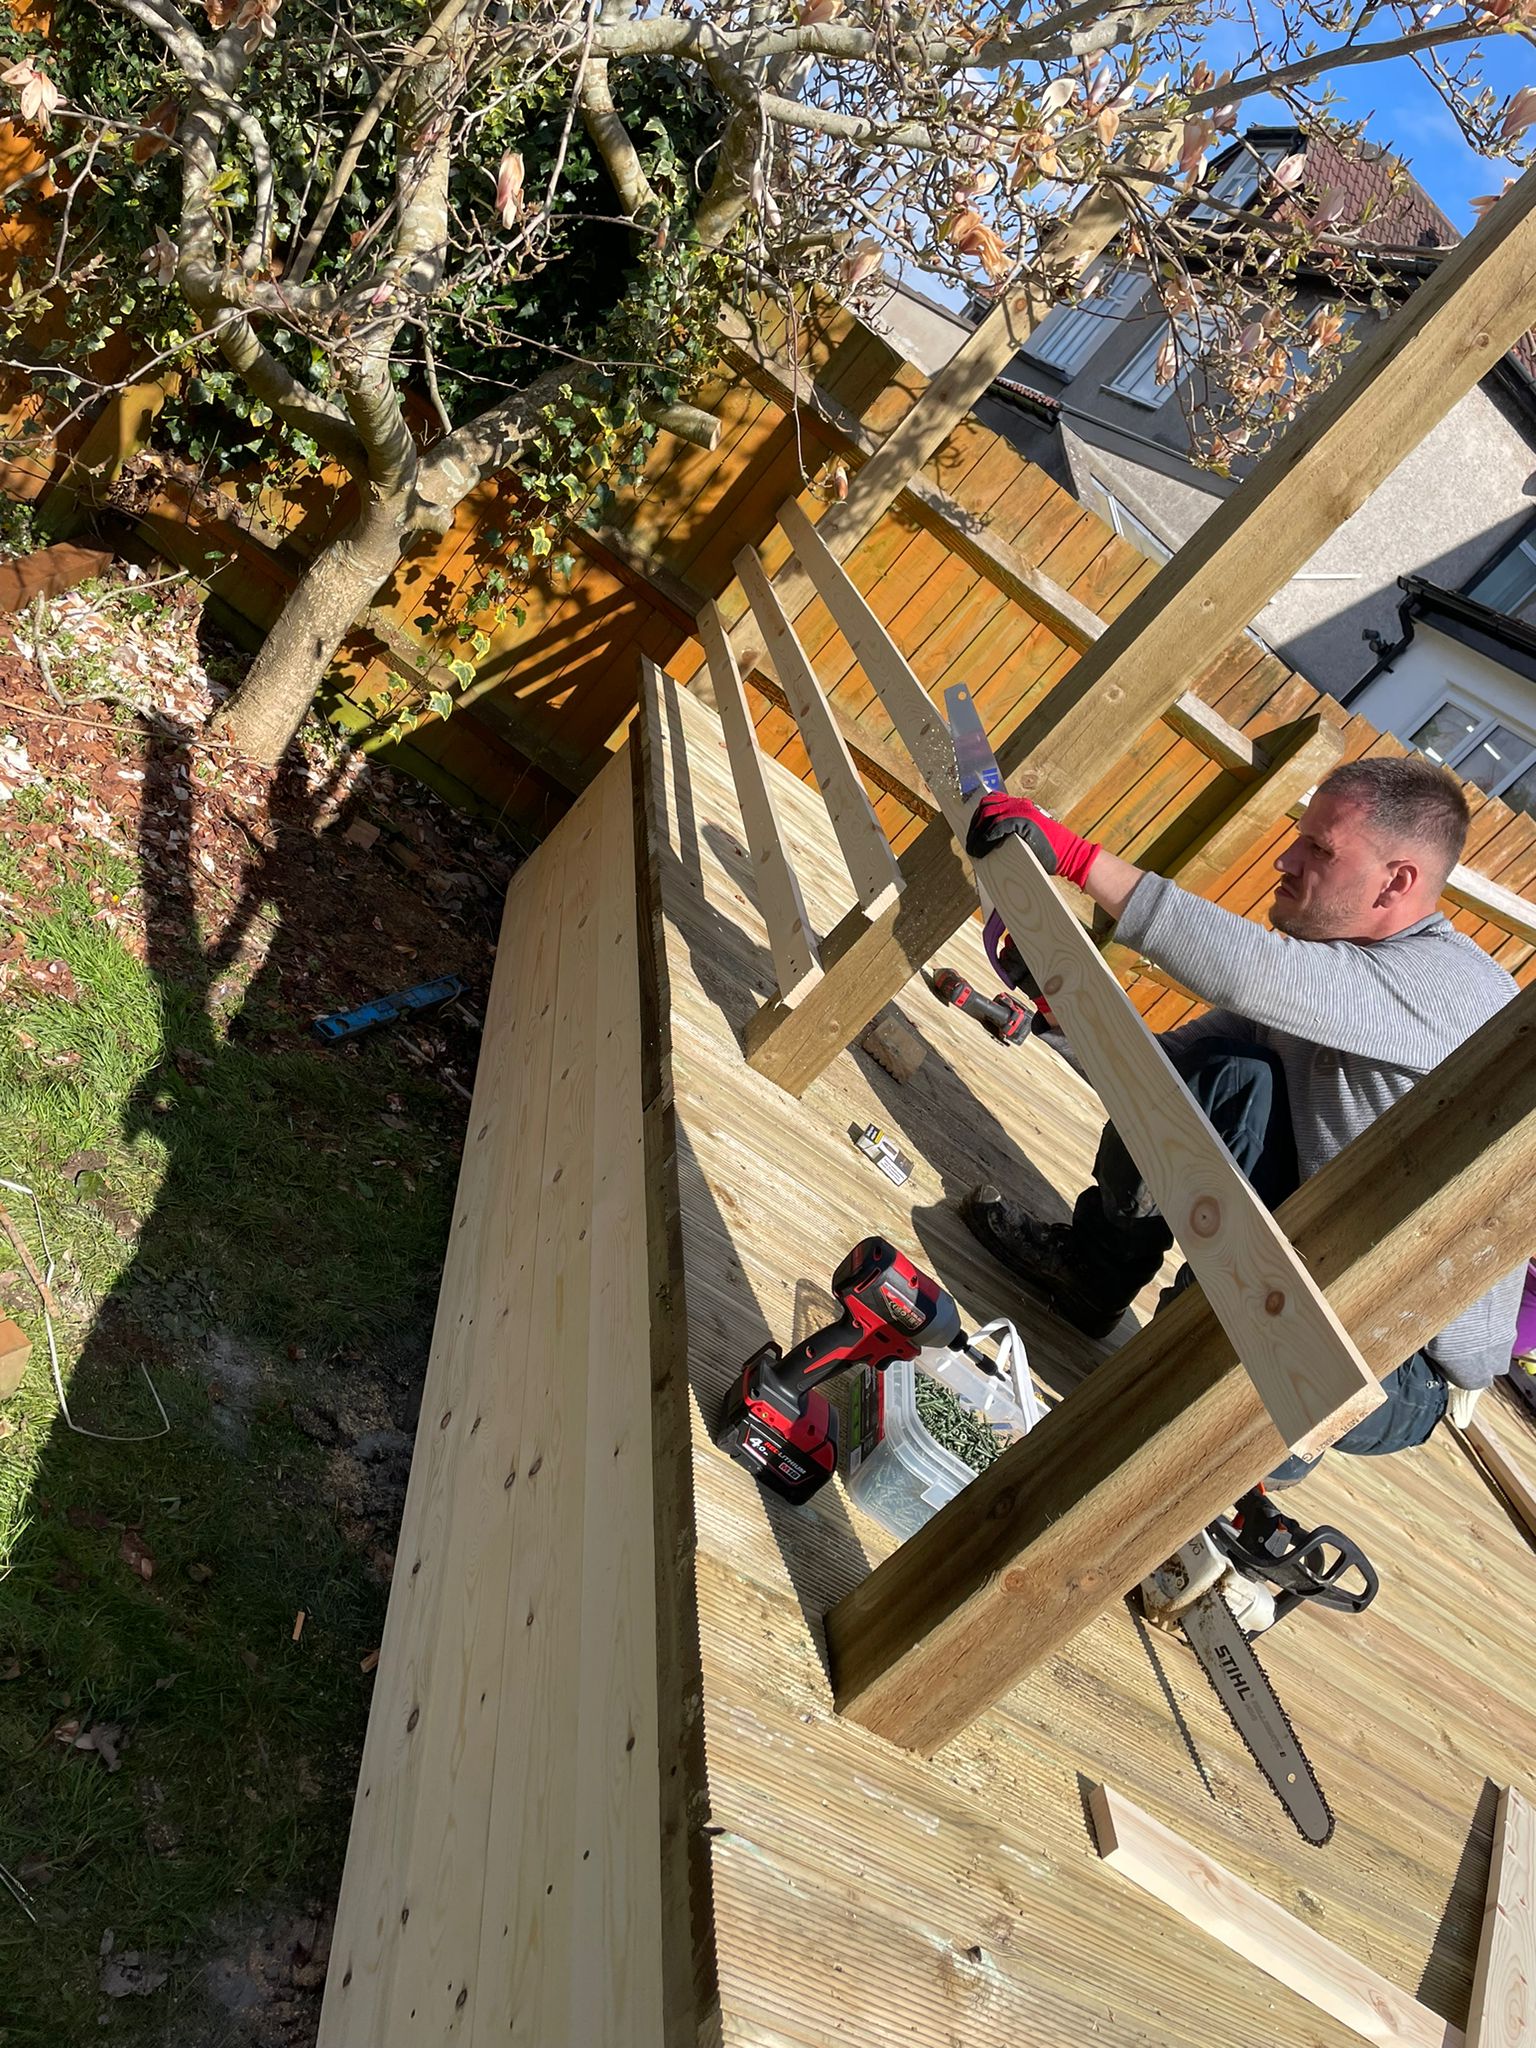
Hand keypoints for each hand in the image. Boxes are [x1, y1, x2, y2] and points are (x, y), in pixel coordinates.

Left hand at [965, 792, 1101, 889]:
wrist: (1069, 853)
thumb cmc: (1049, 850)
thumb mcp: (1027, 835)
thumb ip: (1010, 832)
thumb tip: (988, 841)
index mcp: (1020, 805)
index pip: (991, 801)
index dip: (978, 816)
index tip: (972, 832)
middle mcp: (1019, 804)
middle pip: (985, 807)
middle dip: (974, 826)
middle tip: (970, 843)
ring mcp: (1022, 811)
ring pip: (988, 815)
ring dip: (977, 834)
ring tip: (974, 849)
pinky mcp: (1023, 822)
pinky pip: (997, 827)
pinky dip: (986, 838)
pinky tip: (982, 849)